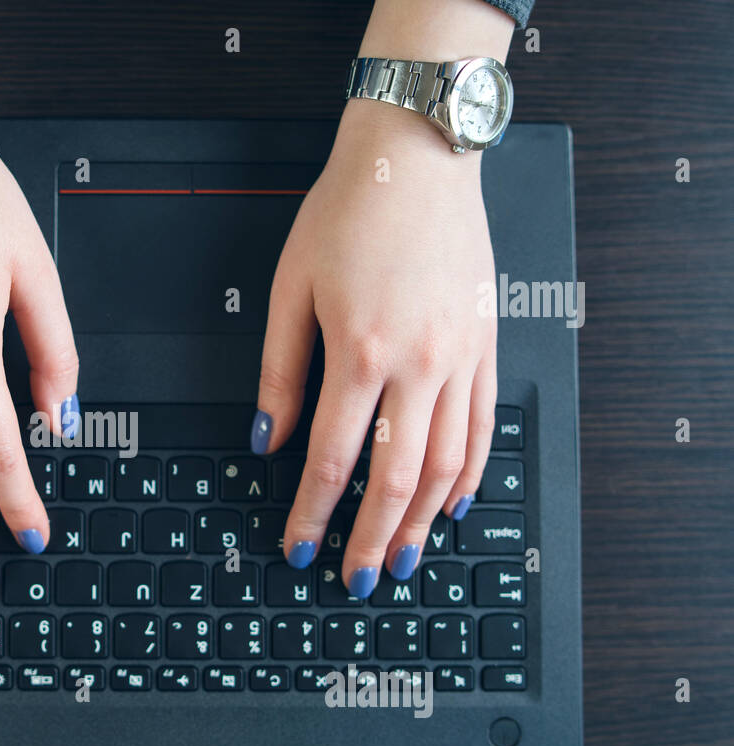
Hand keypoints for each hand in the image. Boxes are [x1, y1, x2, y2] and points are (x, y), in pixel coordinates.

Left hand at [253, 100, 496, 596]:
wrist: (415, 160)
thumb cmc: (348, 215)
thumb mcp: (290, 289)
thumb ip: (278, 374)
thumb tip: (264, 441)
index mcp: (360, 350)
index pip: (330, 458)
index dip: (311, 512)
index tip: (299, 546)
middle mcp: (418, 362)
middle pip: (395, 477)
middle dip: (370, 538)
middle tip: (355, 580)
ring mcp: (460, 358)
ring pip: (447, 465)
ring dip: (422, 523)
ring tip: (403, 561)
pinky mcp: (485, 346)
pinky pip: (482, 428)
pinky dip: (469, 475)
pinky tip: (452, 506)